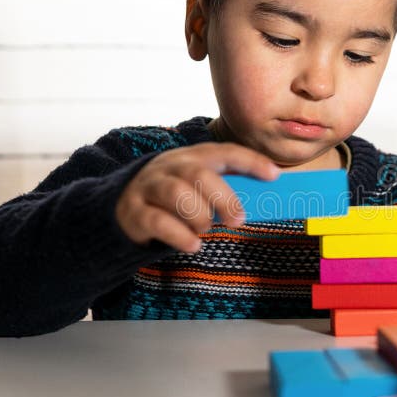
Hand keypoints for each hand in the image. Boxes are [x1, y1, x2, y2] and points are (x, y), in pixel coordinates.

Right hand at [115, 142, 278, 252]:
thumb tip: (267, 199)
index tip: (274, 175)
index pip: (224, 152)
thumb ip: (227, 190)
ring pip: (177, 194)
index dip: (250, 161)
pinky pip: (158, 221)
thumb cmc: (175, 200)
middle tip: (238, 220)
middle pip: (199, 173)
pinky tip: (192, 244)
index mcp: (193, 156)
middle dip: (224, 198)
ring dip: (199, 216)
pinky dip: (180, 235)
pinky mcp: (134, 211)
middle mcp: (170, 167)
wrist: (123, 208)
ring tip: (205, 229)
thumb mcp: (199, 188)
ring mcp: (149, 187)